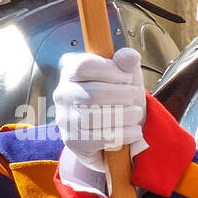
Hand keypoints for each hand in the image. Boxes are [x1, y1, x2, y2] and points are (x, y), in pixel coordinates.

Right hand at [54, 47, 146, 171]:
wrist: (114, 135)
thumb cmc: (118, 100)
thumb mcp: (124, 78)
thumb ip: (127, 63)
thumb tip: (129, 56)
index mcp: (70, 72)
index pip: (84, 66)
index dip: (111, 70)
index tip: (126, 78)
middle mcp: (62, 94)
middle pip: (93, 93)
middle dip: (123, 95)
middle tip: (134, 97)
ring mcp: (65, 119)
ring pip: (97, 116)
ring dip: (126, 115)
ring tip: (135, 114)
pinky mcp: (73, 141)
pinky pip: (102, 138)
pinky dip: (125, 134)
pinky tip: (133, 130)